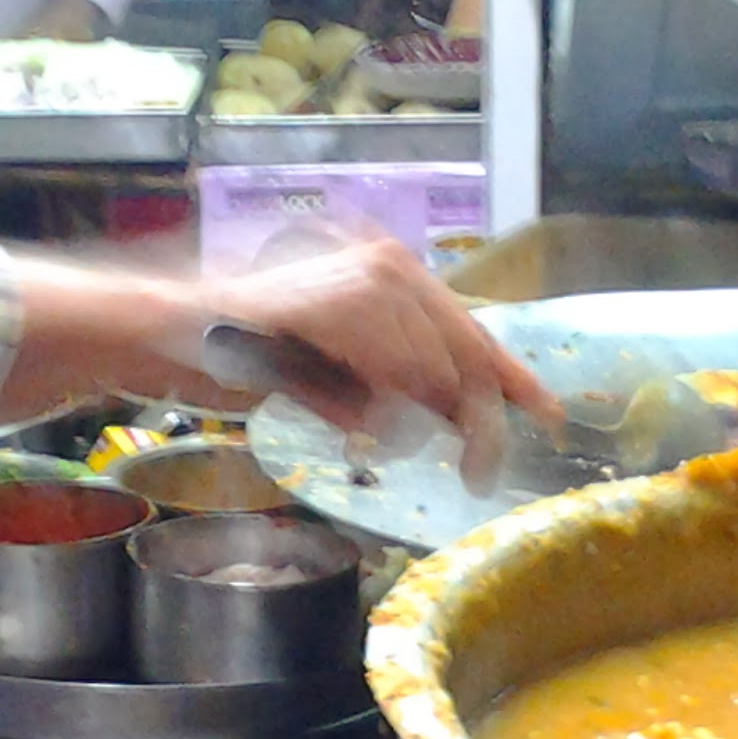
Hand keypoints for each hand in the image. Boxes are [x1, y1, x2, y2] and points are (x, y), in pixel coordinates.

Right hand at [208, 237, 561, 483]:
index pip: (474, 331)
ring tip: (389, 443)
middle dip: (477, 420)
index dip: (513, 377)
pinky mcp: (335, 305)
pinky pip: (385, 373)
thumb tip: (468, 420)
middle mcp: (391, 268)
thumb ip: (409, 387)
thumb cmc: (268, 354)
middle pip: (465, 356)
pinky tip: (364, 426)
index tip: (548, 415)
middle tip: (478, 470)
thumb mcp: (355, 374)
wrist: (189, 333)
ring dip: (419, 420)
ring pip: (431, 371)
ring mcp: (364, 281)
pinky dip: (379, 408)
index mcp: (399, 276)